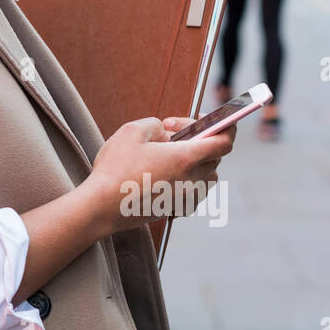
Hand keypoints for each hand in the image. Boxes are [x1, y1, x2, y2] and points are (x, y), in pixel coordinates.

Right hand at [83, 116, 234, 233]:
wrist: (102, 206)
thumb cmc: (115, 169)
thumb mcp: (132, 131)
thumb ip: (155, 125)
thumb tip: (165, 133)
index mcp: (185, 157)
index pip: (224, 143)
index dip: (227, 128)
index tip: (217, 120)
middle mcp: (192, 179)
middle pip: (215, 157)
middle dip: (200, 140)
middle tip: (173, 133)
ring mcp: (186, 196)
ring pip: (208, 175)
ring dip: (198, 161)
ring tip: (171, 155)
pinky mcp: (178, 209)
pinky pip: (196, 192)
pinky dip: (190, 181)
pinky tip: (169, 175)